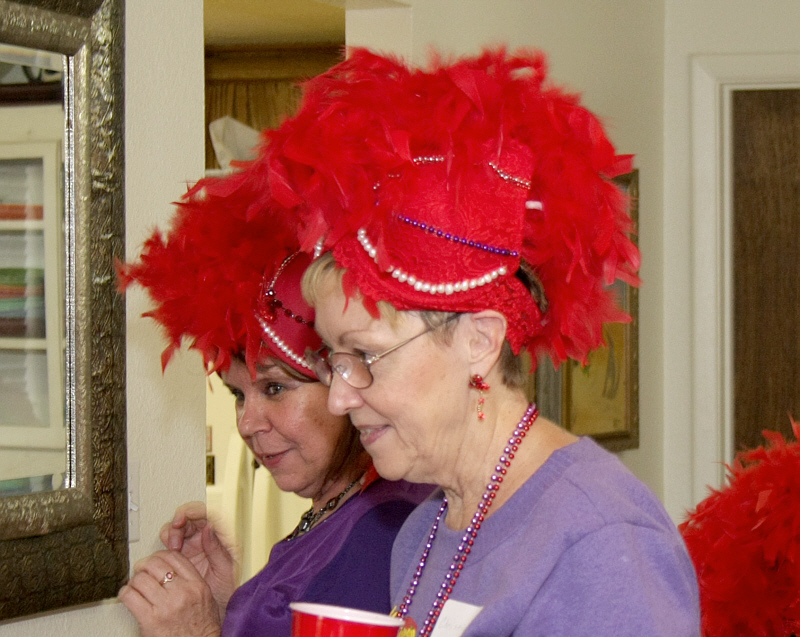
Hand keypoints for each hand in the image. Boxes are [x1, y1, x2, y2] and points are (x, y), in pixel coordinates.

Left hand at [119, 550, 220, 636]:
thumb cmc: (202, 626)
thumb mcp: (206, 596)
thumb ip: (191, 578)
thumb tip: (170, 564)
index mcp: (196, 584)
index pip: (174, 557)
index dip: (159, 555)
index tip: (154, 560)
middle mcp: (182, 593)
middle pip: (154, 564)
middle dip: (143, 566)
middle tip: (140, 571)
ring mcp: (166, 606)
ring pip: (140, 579)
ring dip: (134, 581)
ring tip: (135, 586)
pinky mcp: (150, 620)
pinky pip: (130, 596)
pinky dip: (125, 593)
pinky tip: (129, 596)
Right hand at [160, 502, 237, 616]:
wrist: (218, 612)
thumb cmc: (229, 592)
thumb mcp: (226, 571)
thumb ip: (218, 549)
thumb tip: (209, 527)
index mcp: (223, 537)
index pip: (208, 512)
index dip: (193, 511)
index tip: (181, 519)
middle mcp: (208, 538)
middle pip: (190, 518)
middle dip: (179, 523)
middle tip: (174, 538)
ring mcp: (194, 546)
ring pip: (179, 528)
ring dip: (172, 533)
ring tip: (172, 547)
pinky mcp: (183, 556)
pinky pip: (172, 543)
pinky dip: (167, 545)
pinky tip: (168, 553)